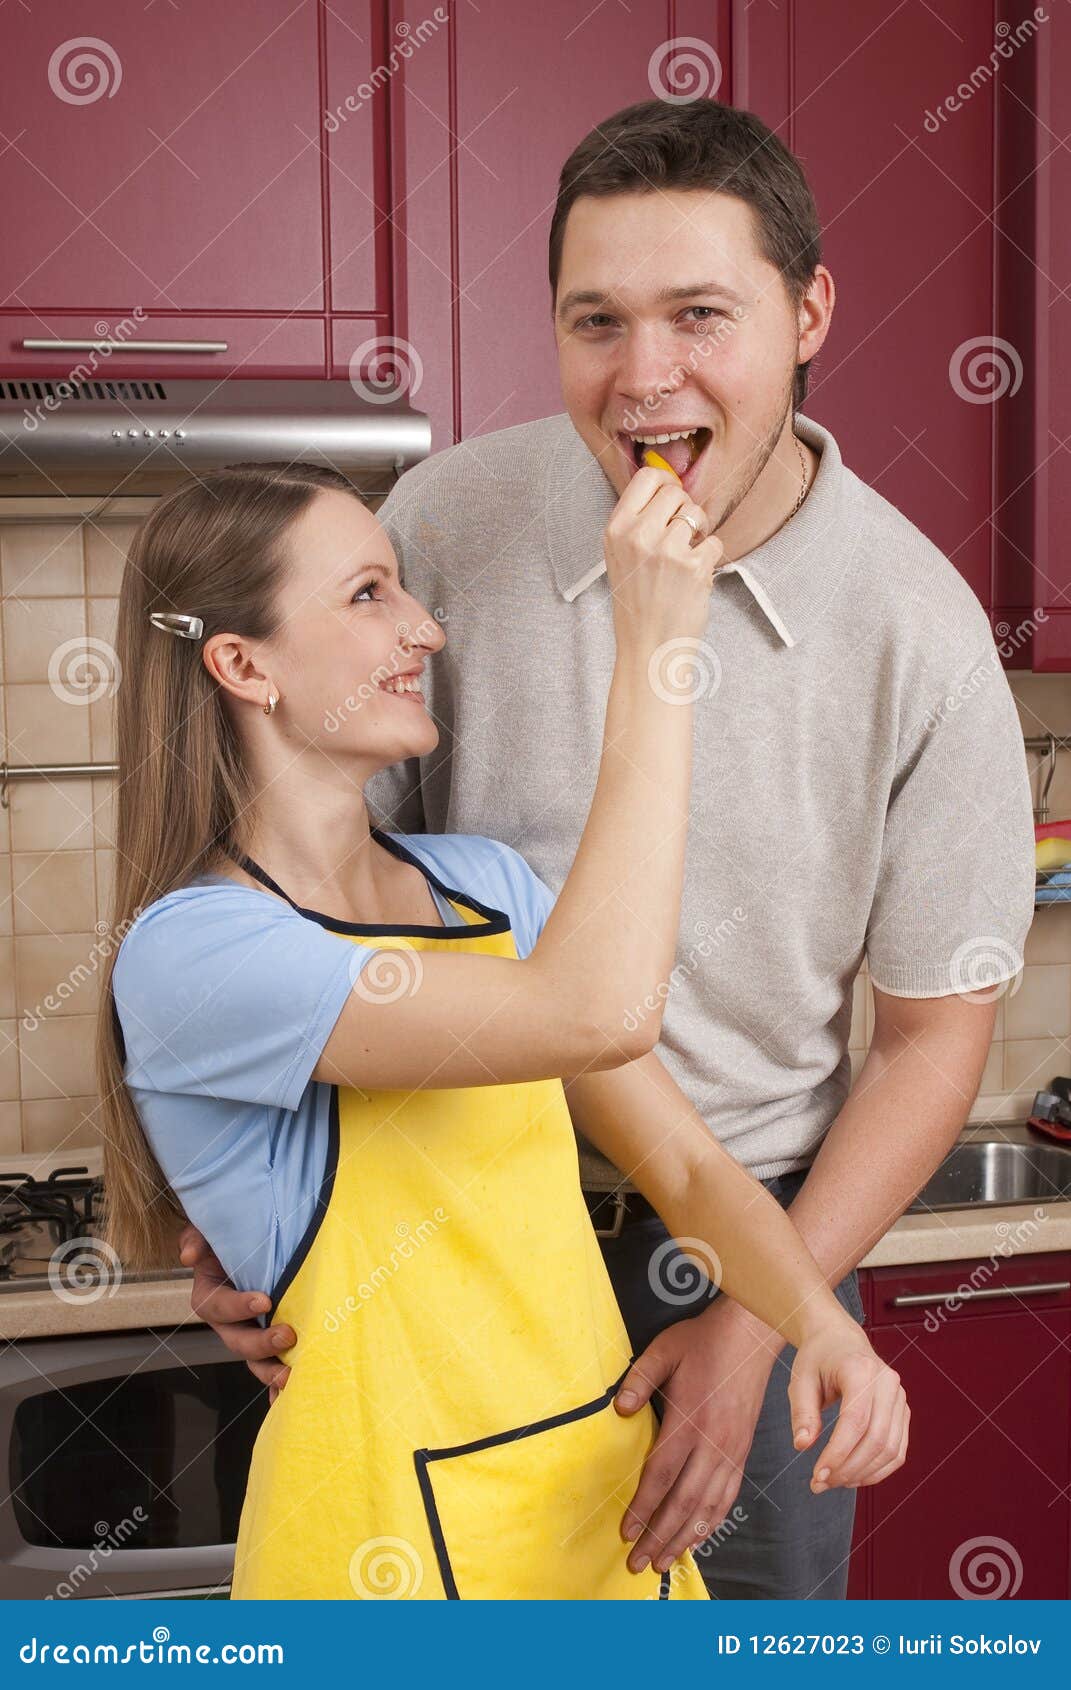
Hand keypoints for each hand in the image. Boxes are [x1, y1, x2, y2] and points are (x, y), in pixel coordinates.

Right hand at [178, 1223, 293, 1403]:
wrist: (255, 1241)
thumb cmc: (231, 1236)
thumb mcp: (211, 1230)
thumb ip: (198, 1237)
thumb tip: (189, 1256)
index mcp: (210, 1293)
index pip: (217, 1305)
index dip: (237, 1306)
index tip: (265, 1300)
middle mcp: (227, 1320)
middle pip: (237, 1340)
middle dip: (261, 1343)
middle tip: (287, 1335)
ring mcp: (248, 1333)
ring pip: (254, 1360)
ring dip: (271, 1371)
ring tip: (292, 1374)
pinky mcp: (267, 1342)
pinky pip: (270, 1366)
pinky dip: (278, 1384)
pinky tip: (295, 1390)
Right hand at [603, 465, 722, 650]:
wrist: (648, 647)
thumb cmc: (637, 603)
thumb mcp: (620, 557)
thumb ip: (636, 522)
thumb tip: (667, 485)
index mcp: (616, 529)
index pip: (646, 477)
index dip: (665, 482)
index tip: (672, 497)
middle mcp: (638, 535)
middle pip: (675, 492)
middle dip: (685, 509)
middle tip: (682, 534)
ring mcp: (666, 550)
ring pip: (697, 514)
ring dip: (699, 532)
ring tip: (688, 556)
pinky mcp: (693, 566)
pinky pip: (714, 541)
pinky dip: (710, 557)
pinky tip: (695, 576)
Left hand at [613, 1298, 775, 1573]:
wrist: (752, 1334)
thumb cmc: (705, 1341)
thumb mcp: (664, 1350)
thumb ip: (639, 1380)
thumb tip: (619, 1410)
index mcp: (690, 1420)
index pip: (661, 1475)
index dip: (642, 1508)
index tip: (625, 1532)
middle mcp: (713, 1443)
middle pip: (683, 1502)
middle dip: (659, 1536)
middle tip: (638, 1562)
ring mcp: (731, 1450)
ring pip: (707, 1507)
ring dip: (684, 1538)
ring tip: (664, 1561)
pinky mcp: (743, 1451)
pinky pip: (728, 1497)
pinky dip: (712, 1523)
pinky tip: (698, 1537)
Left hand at [789, 1319, 908, 1492]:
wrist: (840, 1340)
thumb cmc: (818, 1359)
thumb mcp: (800, 1379)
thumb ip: (802, 1412)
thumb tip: (802, 1446)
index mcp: (860, 1369)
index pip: (856, 1421)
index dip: (838, 1453)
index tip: (817, 1475)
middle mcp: (887, 1383)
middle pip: (876, 1439)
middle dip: (848, 1469)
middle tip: (820, 1484)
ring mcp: (899, 1398)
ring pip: (890, 1450)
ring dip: (862, 1474)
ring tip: (833, 1481)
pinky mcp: (903, 1412)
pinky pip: (897, 1451)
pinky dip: (877, 1470)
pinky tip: (853, 1476)